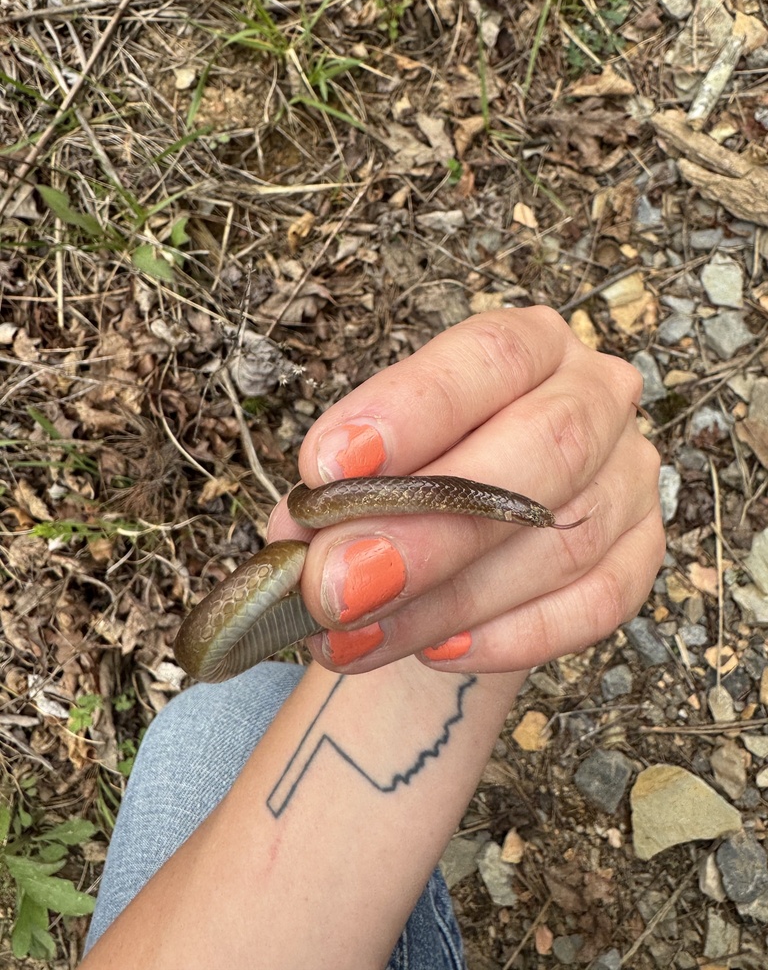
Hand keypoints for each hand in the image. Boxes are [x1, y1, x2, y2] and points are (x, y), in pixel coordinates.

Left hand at [267, 306, 664, 673]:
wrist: (474, 532)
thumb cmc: (422, 473)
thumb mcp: (376, 459)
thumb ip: (342, 491)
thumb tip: (300, 545)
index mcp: (530, 344)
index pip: (488, 356)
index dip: (410, 410)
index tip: (328, 465)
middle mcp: (594, 395)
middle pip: (543, 447)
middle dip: (429, 526)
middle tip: (337, 582)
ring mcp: (629, 476)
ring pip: (561, 541)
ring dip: (448, 601)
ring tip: (358, 634)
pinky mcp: (643, 552)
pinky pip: (596, 604)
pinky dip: (511, 636)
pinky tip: (438, 650)